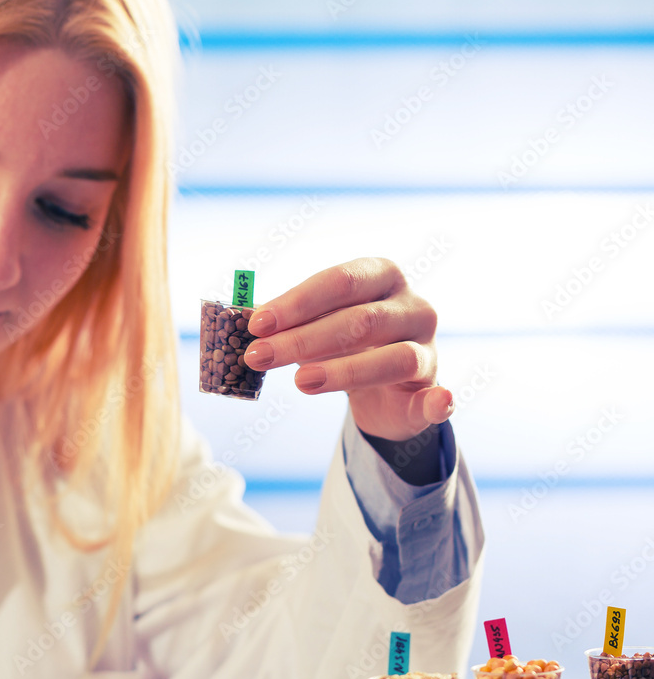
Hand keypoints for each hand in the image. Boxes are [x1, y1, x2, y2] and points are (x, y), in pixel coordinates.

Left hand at [245, 257, 453, 441]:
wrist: (385, 386)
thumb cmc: (345, 343)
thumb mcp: (318, 324)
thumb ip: (286, 319)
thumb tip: (238, 317)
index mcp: (383, 277)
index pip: (340, 281)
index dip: (297, 302)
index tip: (257, 324)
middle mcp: (413, 306)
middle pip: (360, 320)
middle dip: (303, 339)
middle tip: (258, 356)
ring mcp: (428, 348)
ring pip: (393, 358)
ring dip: (344, 371)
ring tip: (300, 382)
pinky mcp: (432, 390)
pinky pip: (438, 397)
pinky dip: (439, 401)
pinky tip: (437, 402)